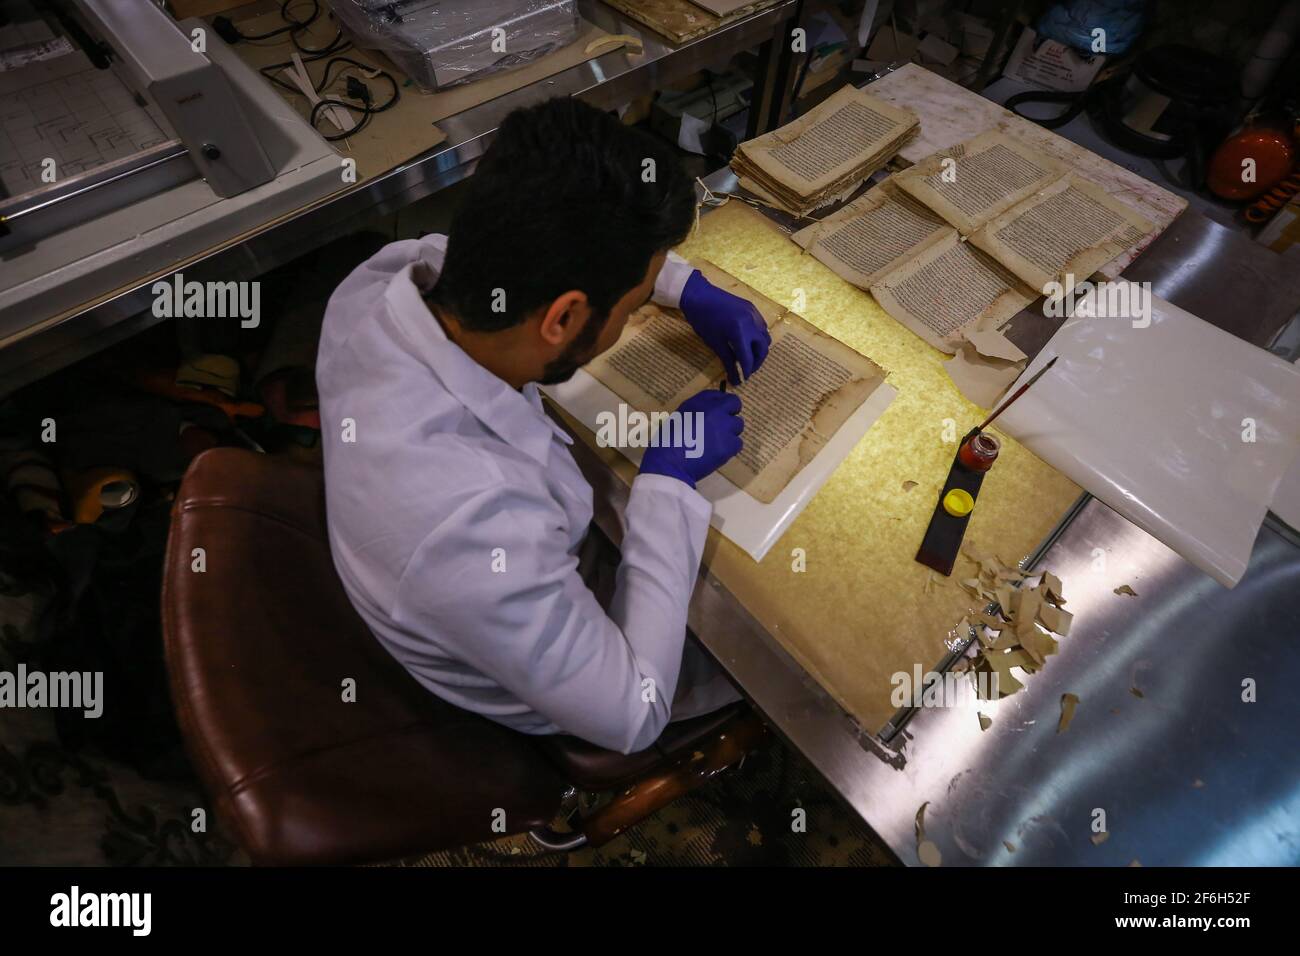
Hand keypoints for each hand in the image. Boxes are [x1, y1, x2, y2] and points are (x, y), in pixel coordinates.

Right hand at [639, 389, 743, 487]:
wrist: (670, 463)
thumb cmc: (667, 442)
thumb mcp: (679, 418)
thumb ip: (696, 413)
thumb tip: (708, 415)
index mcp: (699, 402)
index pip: (722, 395)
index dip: (723, 404)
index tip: (721, 411)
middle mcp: (714, 410)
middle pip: (735, 406)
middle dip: (729, 415)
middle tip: (720, 428)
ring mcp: (724, 427)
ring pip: (738, 426)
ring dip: (730, 432)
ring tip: (717, 443)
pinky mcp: (729, 445)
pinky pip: (738, 443)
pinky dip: (730, 448)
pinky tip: (718, 453)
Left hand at [679, 271, 771, 385]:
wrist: (699, 295)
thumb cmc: (703, 320)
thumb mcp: (715, 343)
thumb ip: (728, 361)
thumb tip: (735, 379)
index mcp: (739, 332)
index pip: (748, 357)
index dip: (746, 371)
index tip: (743, 379)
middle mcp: (751, 323)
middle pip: (763, 348)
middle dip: (756, 362)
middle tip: (747, 369)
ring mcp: (753, 314)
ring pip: (765, 337)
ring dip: (759, 349)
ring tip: (748, 355)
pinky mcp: (752, 308)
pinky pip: (762, 326)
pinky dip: (758, 337)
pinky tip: (748, 340)